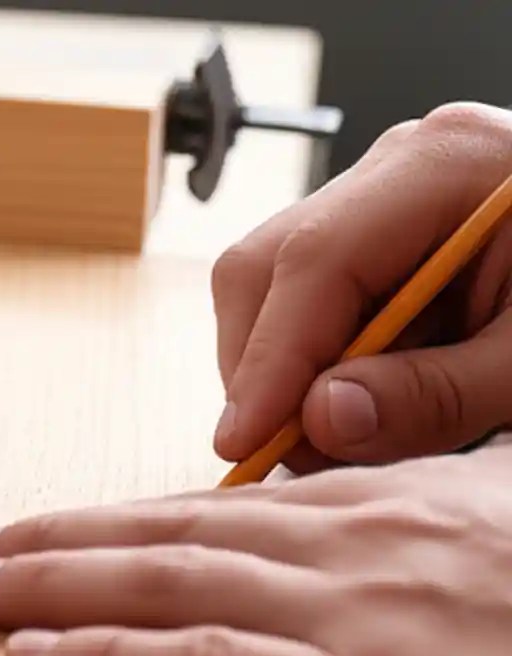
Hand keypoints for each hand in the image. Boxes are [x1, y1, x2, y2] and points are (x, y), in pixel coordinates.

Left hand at [0, 445, 511, 655]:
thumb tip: (316, 499)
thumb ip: (389, 509)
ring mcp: (344, 615)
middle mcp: (336, 545)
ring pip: (161, 587)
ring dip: (50, 591)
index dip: (103, 521)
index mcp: (363, 506)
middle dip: (47, 548)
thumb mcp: (480, 516)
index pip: (199, 509)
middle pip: (157, 537)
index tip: (29, 530)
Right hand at [211, 102, 511, 473]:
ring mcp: (384, 194)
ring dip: (291, 372)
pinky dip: (322, 361)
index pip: (314, 260)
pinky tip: (366, 400)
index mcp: (448, 165)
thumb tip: (320, 421)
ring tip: (345, 436)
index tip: (243, 443)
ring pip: (276, 286)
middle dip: (266, 370)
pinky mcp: (383, 232)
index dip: (268, 359)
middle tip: (296, 454)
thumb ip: (436, 393)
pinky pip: (314, 299)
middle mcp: (400, 166)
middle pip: (271, 266)